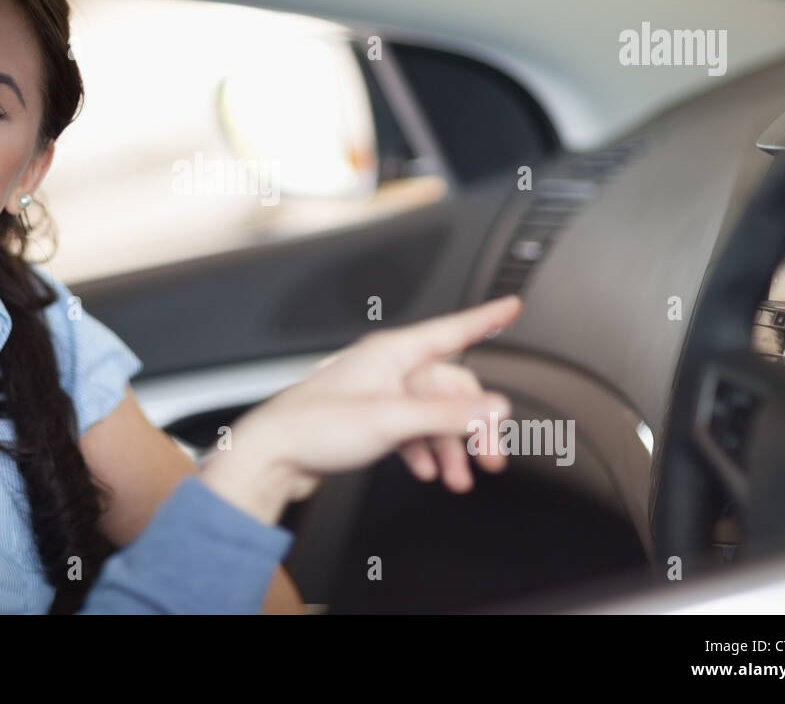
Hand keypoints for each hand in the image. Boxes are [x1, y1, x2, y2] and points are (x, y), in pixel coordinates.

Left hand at [199, 295, 521, 524]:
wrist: (271, 456)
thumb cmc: (314, 428)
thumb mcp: (392, 420)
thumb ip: (447, 414)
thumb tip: (493, 408)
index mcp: (393, 353)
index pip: (452, 329)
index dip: (486, 317)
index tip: (512, 306)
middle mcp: (387, 368)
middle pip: (450, 387)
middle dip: (473, 424)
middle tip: (490, 458)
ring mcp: (378, 393)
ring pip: (432, 414)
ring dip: (450, 446)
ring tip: (457, 478)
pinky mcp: (368, 418)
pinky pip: (411, 429)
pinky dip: (424, 450)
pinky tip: (425, 470)